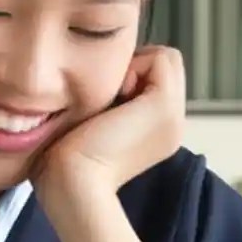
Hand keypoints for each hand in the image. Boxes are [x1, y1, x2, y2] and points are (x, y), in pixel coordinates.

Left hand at [34, 44, 185, 194]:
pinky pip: (160, 57)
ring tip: (111, 99)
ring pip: (165, 59)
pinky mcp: (165, 105)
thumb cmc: (67, 160)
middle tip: (110, 96)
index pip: (158, 77)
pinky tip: (113, 95)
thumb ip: (108, 100)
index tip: (104, 100)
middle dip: (136, 67)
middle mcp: (174, 122)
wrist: (74, 184)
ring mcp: (175, 115)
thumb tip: (108, 74)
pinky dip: (134, 66)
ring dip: (134, 67)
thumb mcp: (93, 123)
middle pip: (166, 65)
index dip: (132, 74)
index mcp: (158, 130)